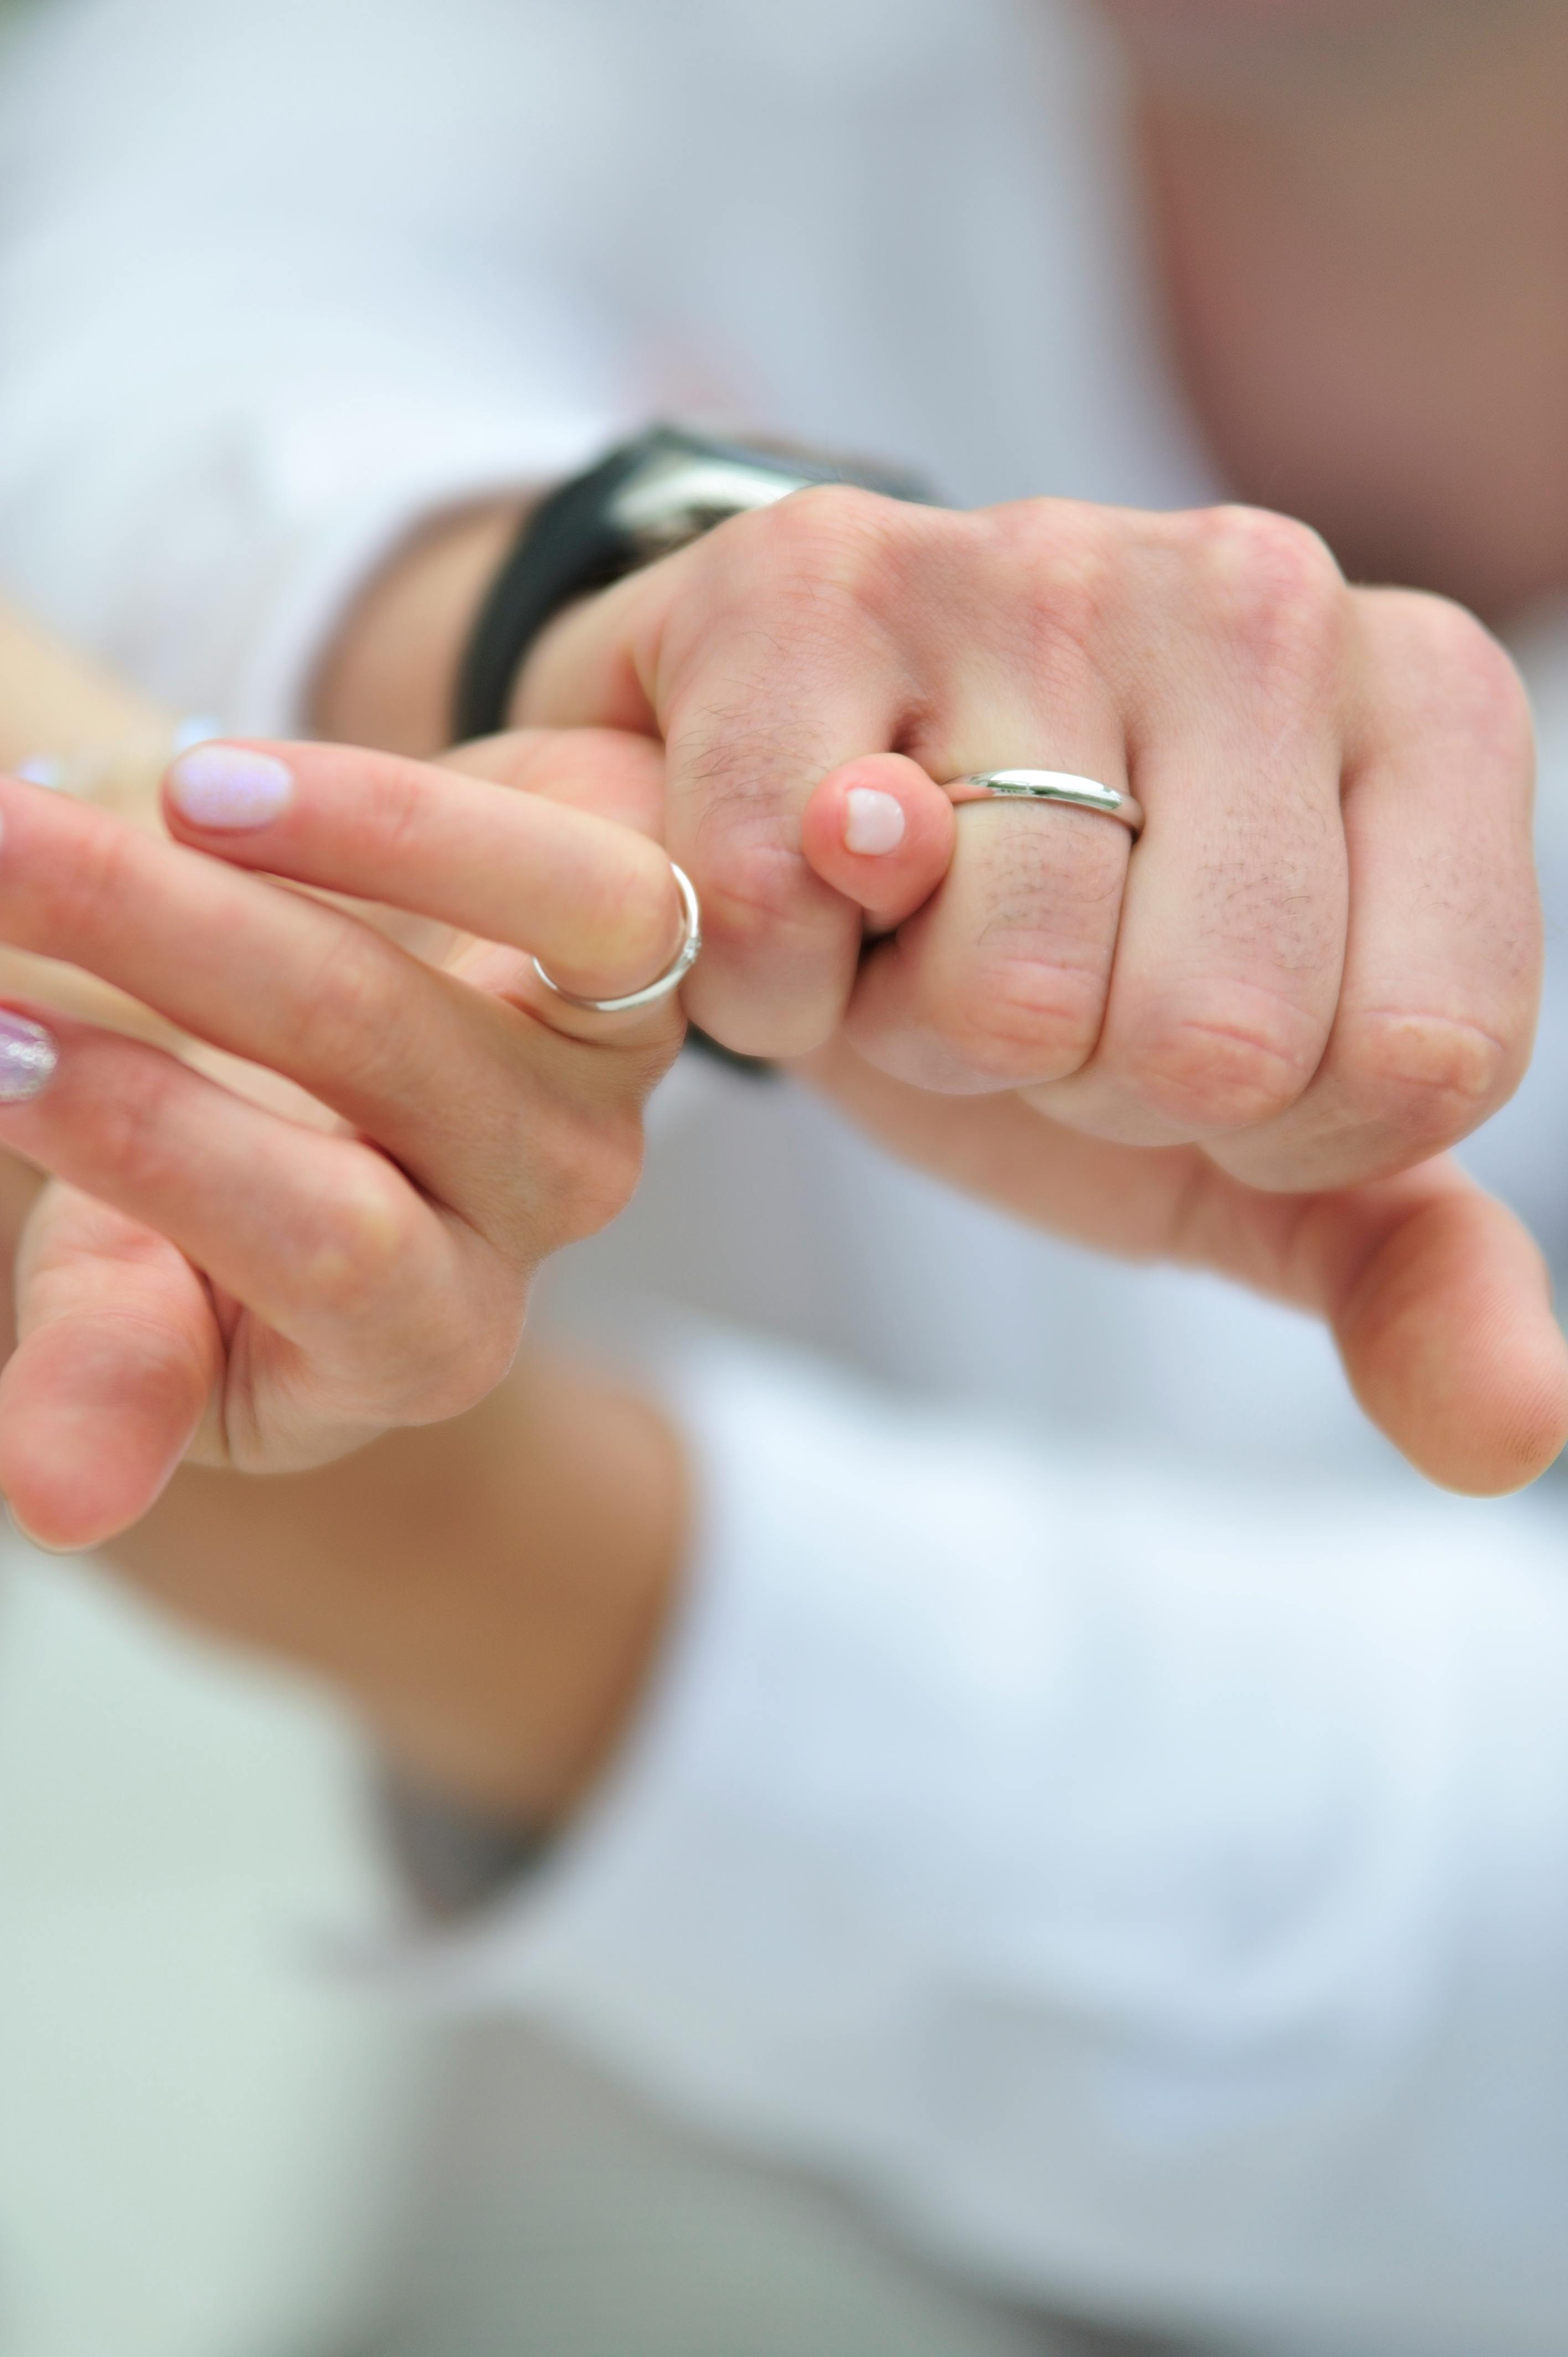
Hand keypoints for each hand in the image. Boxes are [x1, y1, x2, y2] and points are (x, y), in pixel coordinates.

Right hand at [0, 733, 687, 1548]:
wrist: (300, 1055)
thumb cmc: (202, 1180)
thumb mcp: (138, 1290)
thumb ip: (112, 1374)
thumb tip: (54, 1503)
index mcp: (420, 1339)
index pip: (326, 1247)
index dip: (153, 1141)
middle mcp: (542, 1211)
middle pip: (375, 1049)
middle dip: (159, 936)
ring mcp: (607, 1075)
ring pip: (518, 941)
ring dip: (314, 850)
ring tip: (140, 794)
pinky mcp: (640, 947)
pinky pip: (596, 879)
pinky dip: (419, 816)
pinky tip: (237, 781)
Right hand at [515, 491, 1536, 1195]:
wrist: (819, 787)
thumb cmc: (1063, 957)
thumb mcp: (1257, 1132)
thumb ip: (1405, 1273)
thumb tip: (1507, 1436)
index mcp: (1433, 709)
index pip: (1416, 1061)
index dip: (1271, 1124)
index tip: (1184, 1036)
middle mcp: (1265, 594)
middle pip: (1215, 1039)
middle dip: (1086, 1080)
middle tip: (1028, 981)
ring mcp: (1034, 561)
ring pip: (1012, 985)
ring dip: (925, 1030)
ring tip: (915, 929)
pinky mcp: (813, 575)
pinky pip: (803, 915)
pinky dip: (778, 981)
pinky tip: (803, 900)